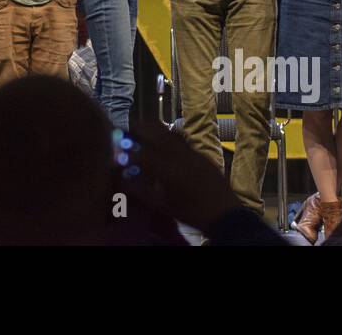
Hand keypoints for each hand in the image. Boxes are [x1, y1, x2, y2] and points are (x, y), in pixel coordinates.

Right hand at [124, 121, 238, 229]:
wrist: (223, 213)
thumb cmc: (190, 212)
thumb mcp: (162, 206)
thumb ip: (141, 192)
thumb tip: (123, 180)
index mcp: (166, 169)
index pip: (141, 152)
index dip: (128, 150)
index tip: (118, 150)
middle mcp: (178, 155)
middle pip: (155, 132)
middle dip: (140, 128)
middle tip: (129, 128)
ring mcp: (191, 152)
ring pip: (170, 132)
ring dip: (155, 128)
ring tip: (144, 128)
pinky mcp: (201, 154)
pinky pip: (182, 139)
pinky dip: (170, 135)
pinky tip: (166, 141)